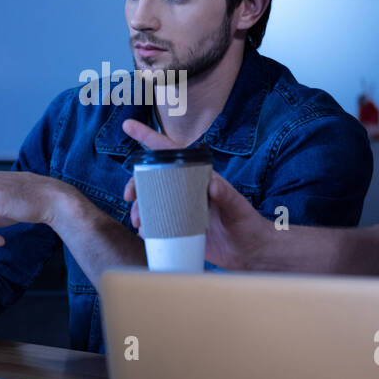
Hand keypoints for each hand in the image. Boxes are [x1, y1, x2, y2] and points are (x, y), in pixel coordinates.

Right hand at [120, 119, 271, 271]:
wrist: (249, 252)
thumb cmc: (247, 224)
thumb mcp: (238, 207)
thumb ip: (226, 195)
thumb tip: (212, 184)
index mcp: (198, 177)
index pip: (171, 152)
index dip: (149, 138)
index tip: (128, 126)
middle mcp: (186, 190)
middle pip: (153, 178)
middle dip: (136, 183)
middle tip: (129, 196)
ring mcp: (181, 209)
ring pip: (151, 202)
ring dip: (140, 209)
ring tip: (138, 222)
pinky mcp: (179, 229)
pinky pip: (156, 224)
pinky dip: (146, 227)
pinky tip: (144, 233)